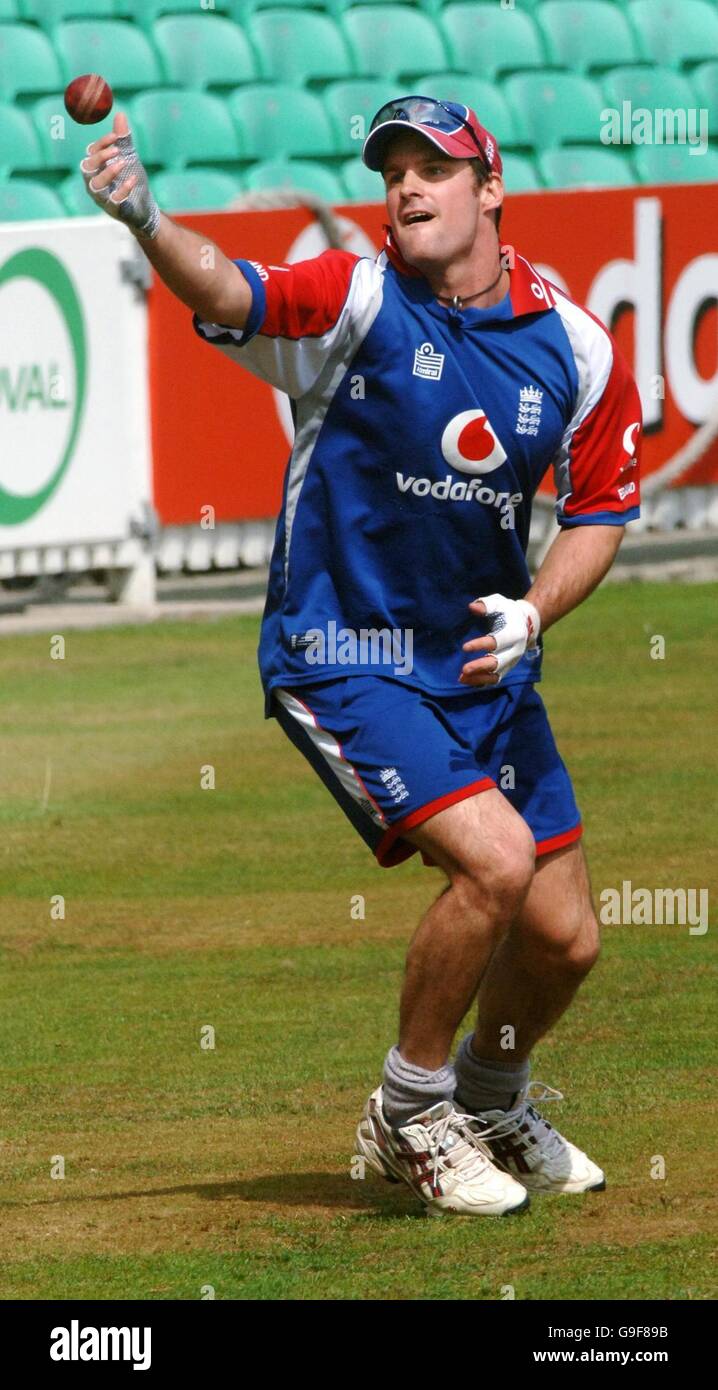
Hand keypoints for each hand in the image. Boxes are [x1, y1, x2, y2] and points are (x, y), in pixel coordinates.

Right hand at [80, 111, 159, 238]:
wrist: (144, 207)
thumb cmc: (131, 179)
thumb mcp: (128, 157)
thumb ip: (123, 139)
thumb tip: (120, 114)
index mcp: (95, 168)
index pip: (91, 153)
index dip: (101, 144)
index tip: (115, 136)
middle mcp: (94, 182)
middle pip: (87, 168)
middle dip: (100, 157)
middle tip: (116, 150)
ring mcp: (102, 197)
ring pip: (96, 185)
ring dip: (108, 173)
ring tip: (122, 163)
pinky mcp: (113, 209)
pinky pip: (113, 199)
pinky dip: (123, 189)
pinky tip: (133, 179)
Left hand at [459, 593, 540, 686]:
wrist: (527, 624)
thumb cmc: (509, 612)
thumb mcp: (500, 603)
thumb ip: (487, 605)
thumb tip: (472, 607)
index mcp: (513, 634)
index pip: (496, 642)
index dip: (480, 645)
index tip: (464, 648)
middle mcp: (514, 651)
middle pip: (497, 663)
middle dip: (480, 667)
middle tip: (464, 669)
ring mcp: (510, 662)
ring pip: (495, 675)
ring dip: (478, 678)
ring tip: (462, 677)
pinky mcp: (506, 669)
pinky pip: (493, 679)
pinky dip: (480, 682)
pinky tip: (466, 680)